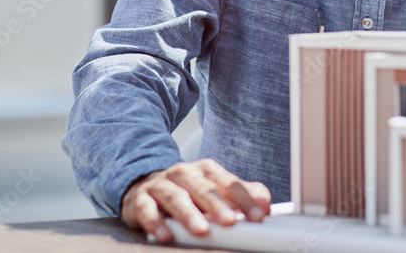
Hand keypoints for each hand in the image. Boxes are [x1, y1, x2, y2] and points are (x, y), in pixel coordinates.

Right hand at [121, 159, 270, 242]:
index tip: (259, 215)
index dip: (245, 199)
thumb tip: (265, 203)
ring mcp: (161, 185)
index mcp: (206, 170)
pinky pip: (147, 210)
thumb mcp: (215, 190)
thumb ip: (241, 195)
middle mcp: (184, 173)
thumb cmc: (188, 192)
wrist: (145, 187)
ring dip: (189, 214)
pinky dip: (156, 223)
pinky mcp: (140, 200)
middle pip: (204, 188)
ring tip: (201, 230)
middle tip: (231, 221)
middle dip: (218, 206)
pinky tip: (166, 234)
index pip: (229, 183)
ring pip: (176, 197)